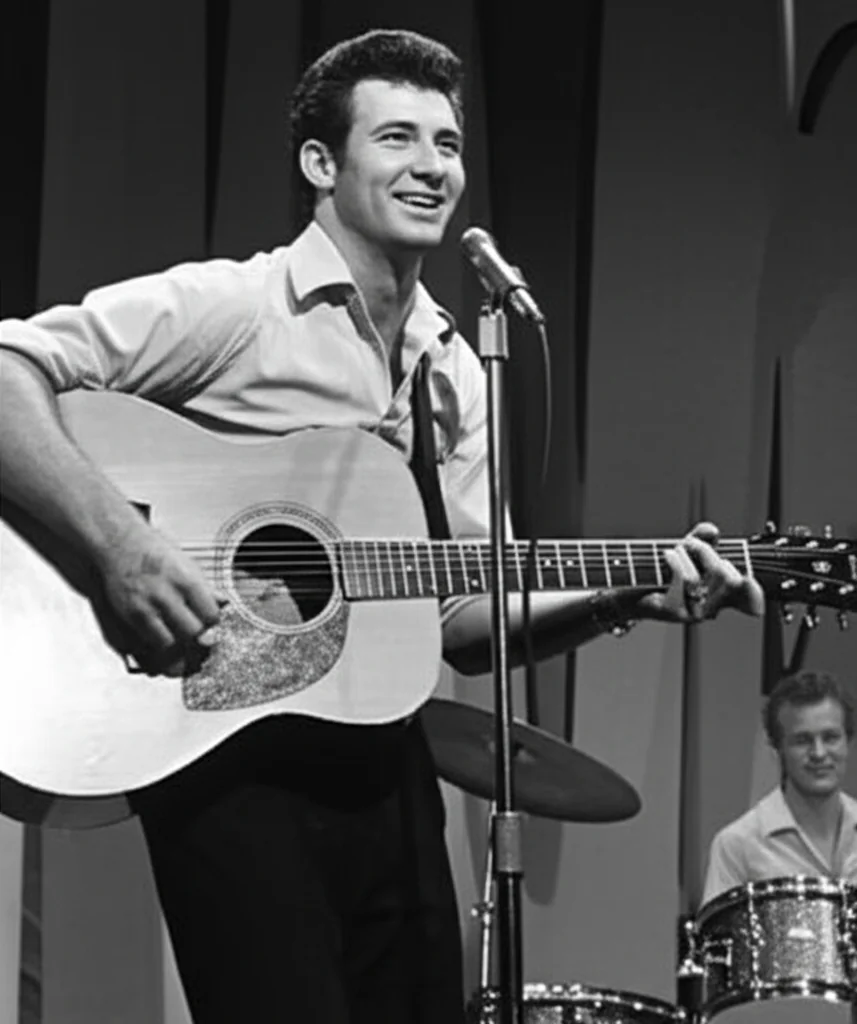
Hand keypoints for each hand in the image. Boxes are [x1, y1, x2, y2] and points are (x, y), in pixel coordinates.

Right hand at [95, 520, 222, 675]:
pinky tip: (162, 641)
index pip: (210, 615)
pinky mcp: (129, 617)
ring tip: (179, 640)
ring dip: (177, 646)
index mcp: (186, 581)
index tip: (209, 621)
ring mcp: (146, 608)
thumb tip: (224, 602)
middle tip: (196, 634)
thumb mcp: (187, 564)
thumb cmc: (153, 553)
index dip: (212, 621)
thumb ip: (206, 588)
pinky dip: (157, 647)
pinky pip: (148, 644)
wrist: (120, 545)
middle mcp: (166, 595)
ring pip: (170, 644)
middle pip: (193, 632)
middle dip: (197, 636)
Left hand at [636, 521, 764, 623]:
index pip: (747, 598)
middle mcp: (710, 608)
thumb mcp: (684, 550)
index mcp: (718, 595)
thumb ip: (700, 538)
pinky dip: (673, 560)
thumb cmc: (659, 569)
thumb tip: (712, 530)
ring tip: (672, 550)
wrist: (628, 586)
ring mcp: (692, 612)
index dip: (752, 591)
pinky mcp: (674, 612)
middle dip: (707, 552)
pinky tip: (665, 556)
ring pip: (700, 578)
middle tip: (689, 544)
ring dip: (685, 554)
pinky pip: (682, 581)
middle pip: (726, 577)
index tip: (746, 578)